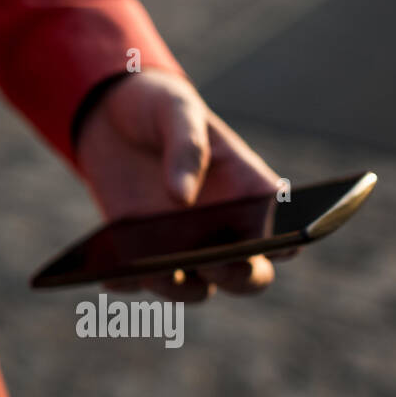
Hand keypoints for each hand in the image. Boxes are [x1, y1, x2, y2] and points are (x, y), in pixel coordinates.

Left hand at [74, 71, 281, 301]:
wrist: (108, 114)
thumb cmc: (159, 108)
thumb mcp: (175, 110)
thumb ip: (186, 146)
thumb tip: (182, 197)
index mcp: (248, 190)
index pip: (282, 225)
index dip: (288, 242)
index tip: (280, 245)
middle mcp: (223, 228)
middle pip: (247, 275)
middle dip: (237, 277)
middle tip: (216, 264)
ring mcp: (182, 245)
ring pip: (194, 288)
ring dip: (177, 285)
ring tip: (152, 269)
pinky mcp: (140, 250)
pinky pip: (138, 279)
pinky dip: (127, 281)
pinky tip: (109, 272)